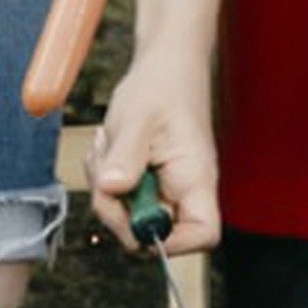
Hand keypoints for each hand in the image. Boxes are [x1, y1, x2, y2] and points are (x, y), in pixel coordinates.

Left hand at [83, 44, 219, 257]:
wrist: (164, 64)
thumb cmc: (162, 84)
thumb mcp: (138, 118)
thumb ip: (125, 156)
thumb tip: (112, 190)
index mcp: (195, 178)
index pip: (203, 234)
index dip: (172, 243)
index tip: (136, 219)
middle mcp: (183, 189)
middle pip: (151, 232)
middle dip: (117, 209)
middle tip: (106, 172)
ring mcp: (163, 186)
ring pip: (127, 214)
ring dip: (105, 187)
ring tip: (110, 144)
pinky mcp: (144, 180)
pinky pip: (117, 196)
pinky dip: (103, 175)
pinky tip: (111, 144)